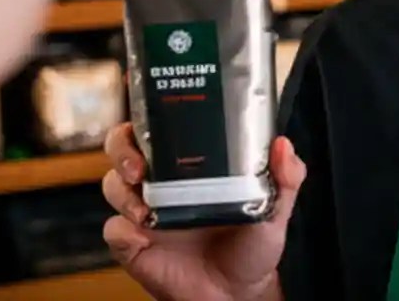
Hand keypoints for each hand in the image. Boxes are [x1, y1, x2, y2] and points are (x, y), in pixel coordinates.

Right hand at [101, 123, 306, 300]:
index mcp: (190, 165)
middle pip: (122, 148)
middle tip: (139, 167)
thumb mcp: (275, 209)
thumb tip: (284, 145)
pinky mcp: (133, 243)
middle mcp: (162, 182)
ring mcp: (144, 212)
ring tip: (145, 210)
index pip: (160, 127)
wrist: (235, 294)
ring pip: (112, 186)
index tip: (156, 117)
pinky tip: (142, 238)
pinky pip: (113, 231)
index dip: (149, 116)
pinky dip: (122, 232)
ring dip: (122, 194)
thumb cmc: (252, 246)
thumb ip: (286, 178)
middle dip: (122, 150)